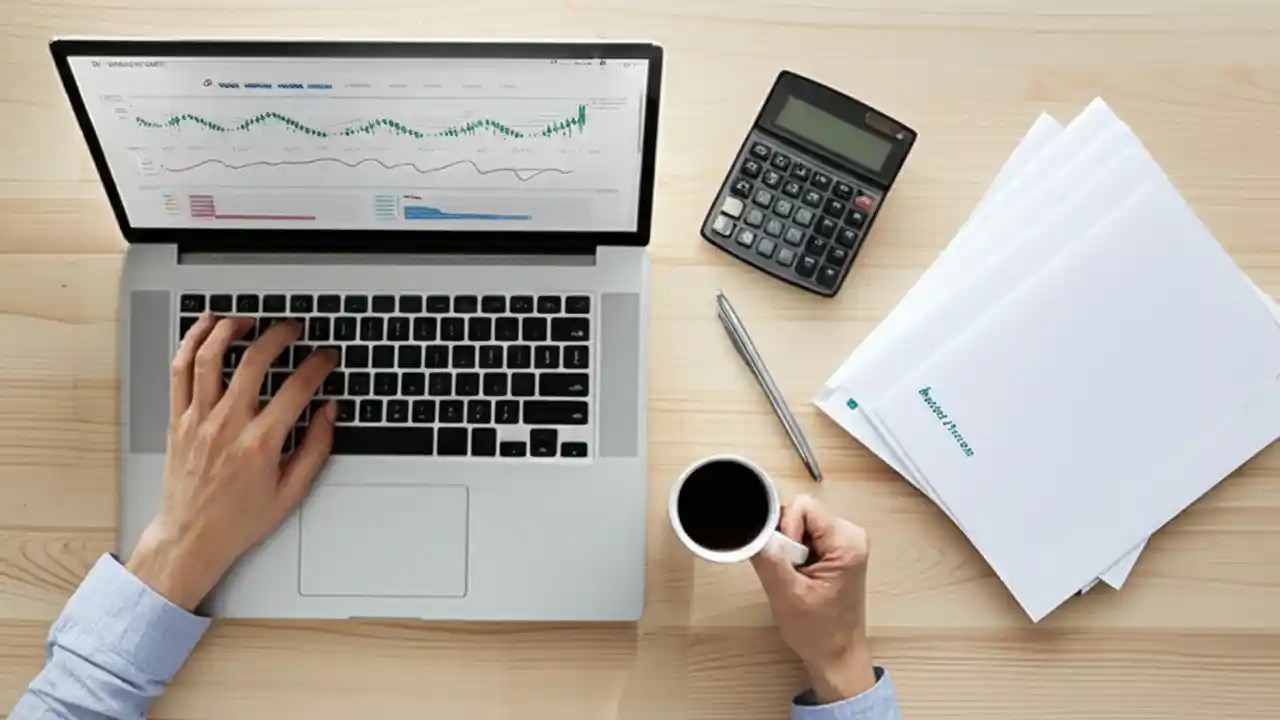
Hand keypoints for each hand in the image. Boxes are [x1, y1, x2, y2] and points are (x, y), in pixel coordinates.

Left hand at [126, 313, 337, 609]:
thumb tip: (329, 412)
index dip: (317, 366)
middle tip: (293, 328)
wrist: (190, 537)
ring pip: (210, 357)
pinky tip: (206, 327)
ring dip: (231, 329)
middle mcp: (226, 426)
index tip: (326, 358)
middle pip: (253, 362)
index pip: (296, 389)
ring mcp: (198, 420)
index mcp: (259, 444)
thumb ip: (316, 448)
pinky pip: (180, 371)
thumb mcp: (291, 492)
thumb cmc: (238, 520)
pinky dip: (192, 342)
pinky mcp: (178, 419)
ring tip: (249, 318)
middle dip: (279, 335)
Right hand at [750, 494, 876, 703]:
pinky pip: (805, 535)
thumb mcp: (786, 594)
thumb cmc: (819, 632)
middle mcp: (851, 536)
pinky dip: (794, 553)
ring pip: (801, 523)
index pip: (805, 507)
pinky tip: (798, 576)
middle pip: (803, 512)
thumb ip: (768, 558)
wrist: (836, 655)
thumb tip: (751, 530)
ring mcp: (845, 542)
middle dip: (786, 538)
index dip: (786, 528)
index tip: (786, 559)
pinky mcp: (836, 551)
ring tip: (794, 577)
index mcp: (848, 543)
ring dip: (789, 547)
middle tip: (788, 572)